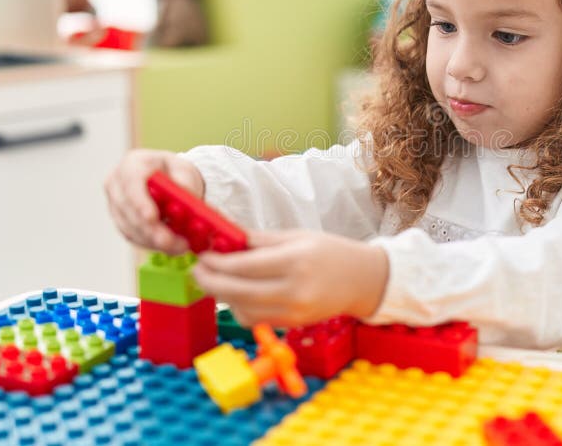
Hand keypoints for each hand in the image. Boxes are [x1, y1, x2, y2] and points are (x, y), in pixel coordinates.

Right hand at [104, 149, 204, 254]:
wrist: (167, 178)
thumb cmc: (175, 171)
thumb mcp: (185, 171)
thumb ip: (184, 185)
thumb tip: (186, 203)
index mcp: (132, 164)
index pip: (131, 183)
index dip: (140, 202)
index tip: (152, 218)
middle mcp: (117, 183)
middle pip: (128, 209)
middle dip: (150, 229)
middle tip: (171, 242)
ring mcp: (114, 203)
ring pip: (129, 226)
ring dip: (153, 240)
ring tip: (179, 246)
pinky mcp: (120, 220)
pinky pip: (132, 236)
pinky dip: (151, 243)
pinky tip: (170, 247)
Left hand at [192, 229, 388, 326]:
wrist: (363, 280)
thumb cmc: (332, 252)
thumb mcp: (298, 236)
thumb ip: (261, 240)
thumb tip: (226, 237)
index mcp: (295, 261)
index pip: (245, 266)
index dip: (218, 263)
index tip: (203, 256)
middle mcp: (293, 290)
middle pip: (237, 292)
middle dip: (210, 282)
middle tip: (197, 271)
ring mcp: (293, 311)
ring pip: (242, 310)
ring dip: (223, 297)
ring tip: (216, 280)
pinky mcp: (292, 324)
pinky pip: (256, 320)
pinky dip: (240, 308)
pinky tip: (238, 294)